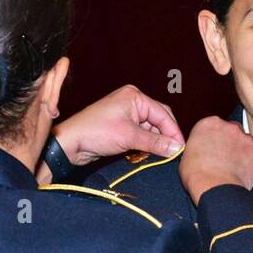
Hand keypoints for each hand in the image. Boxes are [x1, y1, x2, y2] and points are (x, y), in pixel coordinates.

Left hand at [50, 84, 182, 170]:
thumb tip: (177, 148)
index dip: (173, 132)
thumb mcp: (129, 137)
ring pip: (151, 129)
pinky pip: (141, 134)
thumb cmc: (96, 132)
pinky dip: (147, 144)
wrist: (70, 143)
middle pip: (159, 119)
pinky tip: (150, 154)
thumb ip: (155, 142)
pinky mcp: (122, 126)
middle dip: (166, 136)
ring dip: (156, 142)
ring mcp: (127, 113)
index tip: (181, 149)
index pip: (163, 113)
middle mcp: (132, 101)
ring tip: (162, 156)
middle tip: (174, 153)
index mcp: (135, 96)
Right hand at [179, 116, 252, 204]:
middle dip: (231, 143)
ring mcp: (246, 139)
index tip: (214, 147)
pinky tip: (242, 175)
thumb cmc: (197, 174)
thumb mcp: (187, 154)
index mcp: (210, 124)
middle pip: (234, 131)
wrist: (214, 187)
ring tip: (233, 169)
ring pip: (247, 143)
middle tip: (225, 158)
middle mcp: (230, 127)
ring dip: (242, 153)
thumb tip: (202, 152)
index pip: (215, 126)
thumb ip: (199, 146)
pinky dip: (252, 165)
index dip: (216, 138)